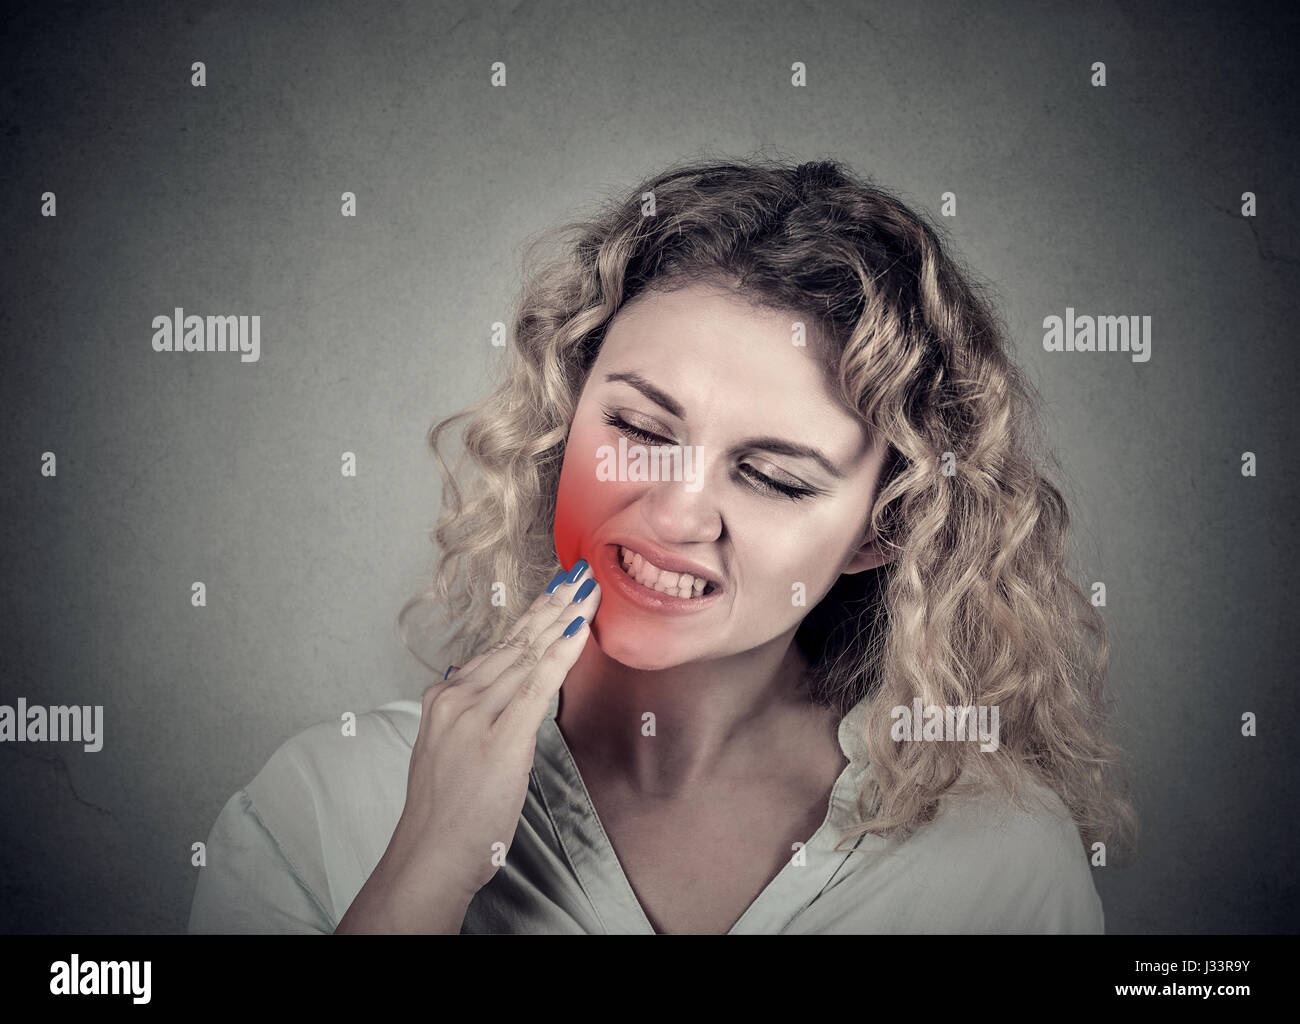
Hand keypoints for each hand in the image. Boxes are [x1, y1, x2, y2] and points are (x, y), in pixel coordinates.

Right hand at [335, 561, 600, 932]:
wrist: (428, 856)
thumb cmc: (444, 811)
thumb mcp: (449, 748)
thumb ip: (471, 713)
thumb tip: (492, 686)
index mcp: (445, 697)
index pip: (500, 646)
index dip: (533, 616)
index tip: (558, 590)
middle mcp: (456, 698)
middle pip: (515, 642)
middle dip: (553, 606)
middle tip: (582, 576)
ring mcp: (475, 717)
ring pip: (527, 656)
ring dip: (563, 619)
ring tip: (588, 592)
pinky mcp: (499, 740)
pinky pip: (536, 686)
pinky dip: (559, 654)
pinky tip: (578, 630)